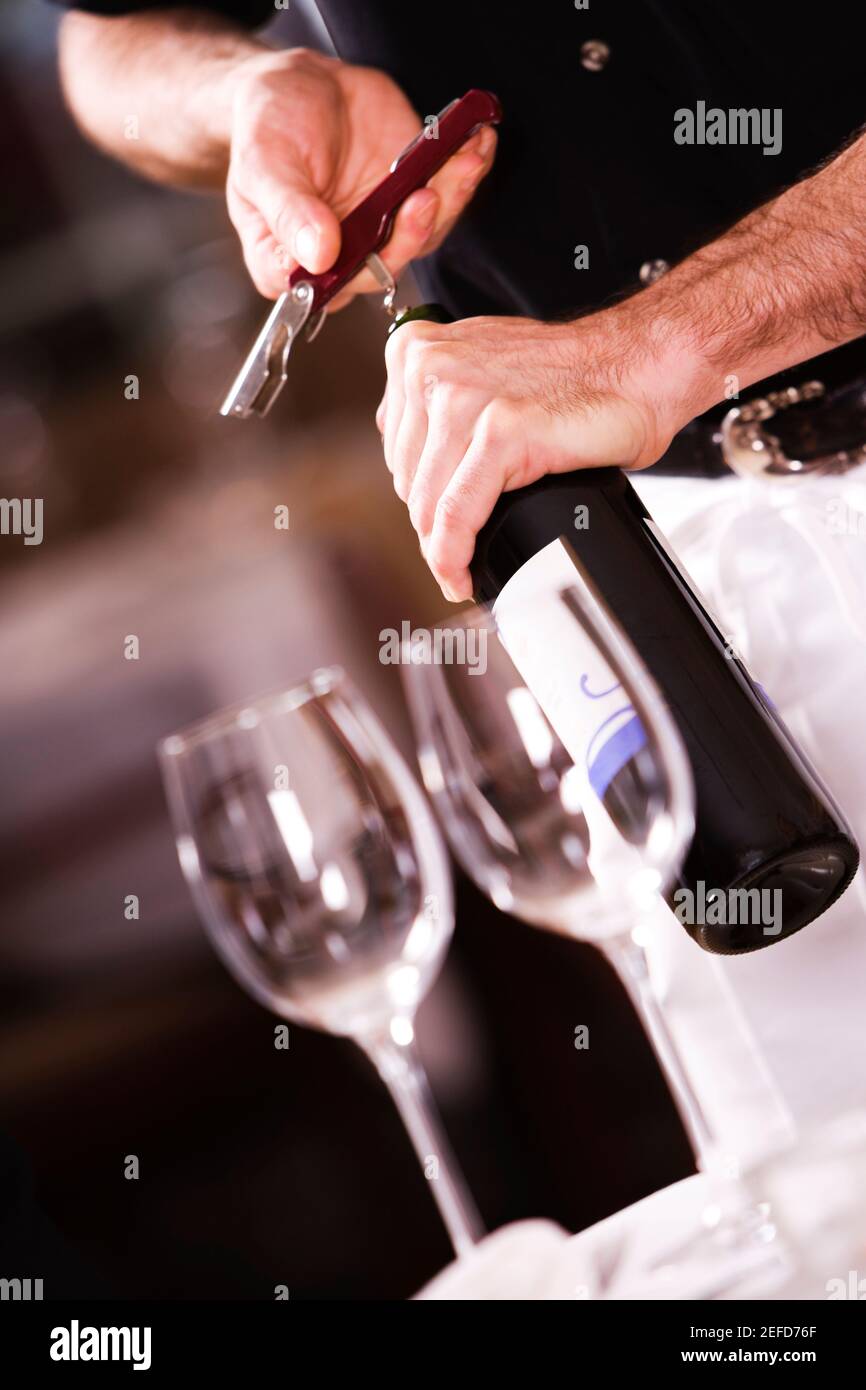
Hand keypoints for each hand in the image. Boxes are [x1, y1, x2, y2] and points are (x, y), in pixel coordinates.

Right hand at [226, 48, 496, 300]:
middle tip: (426, 194)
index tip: (369, 242)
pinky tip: (478, 145)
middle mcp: (342, 259)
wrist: (303, 83)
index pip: (323, 290)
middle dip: (411, 233)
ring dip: (450, 199)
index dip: (350, 275)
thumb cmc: (268, 125)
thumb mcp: (265, 161)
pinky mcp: (412, 203)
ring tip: (465, 158)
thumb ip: (288, 210)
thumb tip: (318, 256)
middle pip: (384, 267)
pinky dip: (465, 173)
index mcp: (292, 264)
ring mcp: (382, 233)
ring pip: (423, 237)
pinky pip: (445, 200)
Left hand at [377, 310, 677, 600]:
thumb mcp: (484, 372)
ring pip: (428, 504)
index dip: (421, 499)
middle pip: (408, 482)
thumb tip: (409, 460)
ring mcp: (464, 398)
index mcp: (418, 353)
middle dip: (433, 527)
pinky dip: (454, 555)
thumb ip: (439, 403)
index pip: (396, 454)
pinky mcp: (499, 431)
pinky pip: (458, 514)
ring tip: (462, 571)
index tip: (440, 528)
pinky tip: (461, 575)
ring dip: (442, 551)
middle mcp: (432, 368)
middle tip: (462, 552)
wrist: (638, 369)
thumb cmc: (573, 380)